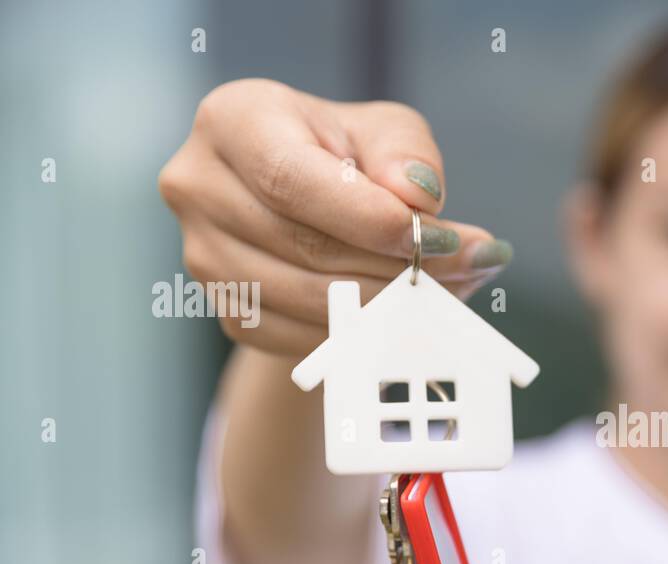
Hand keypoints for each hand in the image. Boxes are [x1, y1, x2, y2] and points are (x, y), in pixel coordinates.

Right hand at [158, 79, 512, 356]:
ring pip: (308, 300)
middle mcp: (198, 187)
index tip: (436, 237)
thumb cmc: (349, 156)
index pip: (290, 180)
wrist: (311, 207)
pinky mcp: (232, 312)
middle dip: (398, 266)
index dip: (368, 218)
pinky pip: (305, 337)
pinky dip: (367, 332)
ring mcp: (204, 257)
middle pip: (304, 247)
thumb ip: (407, 154)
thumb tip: (419, 197)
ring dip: (392, 304)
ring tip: (453, 288)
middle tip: (469, 267)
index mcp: (231, 121)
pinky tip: (410, 312)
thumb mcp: (385, 131)